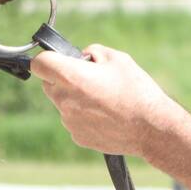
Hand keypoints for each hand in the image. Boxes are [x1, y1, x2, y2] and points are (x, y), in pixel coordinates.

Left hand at [30, 43, 180, 156]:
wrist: (151, 128)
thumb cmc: (136, 90)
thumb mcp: (118, 58)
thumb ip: (93, 52)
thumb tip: (82, 57)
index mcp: (71, 77)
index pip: (39, 64)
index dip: (48, 59)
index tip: (59, 59)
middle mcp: (64, 100)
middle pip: (48, 84)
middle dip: (62, 77)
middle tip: (89, 77)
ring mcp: (69, 122)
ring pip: (62, 102)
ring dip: (75, 97)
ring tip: (104, 98)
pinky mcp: (77, 137)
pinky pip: (73, 120)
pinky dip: (84, 115)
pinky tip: (106, 115)